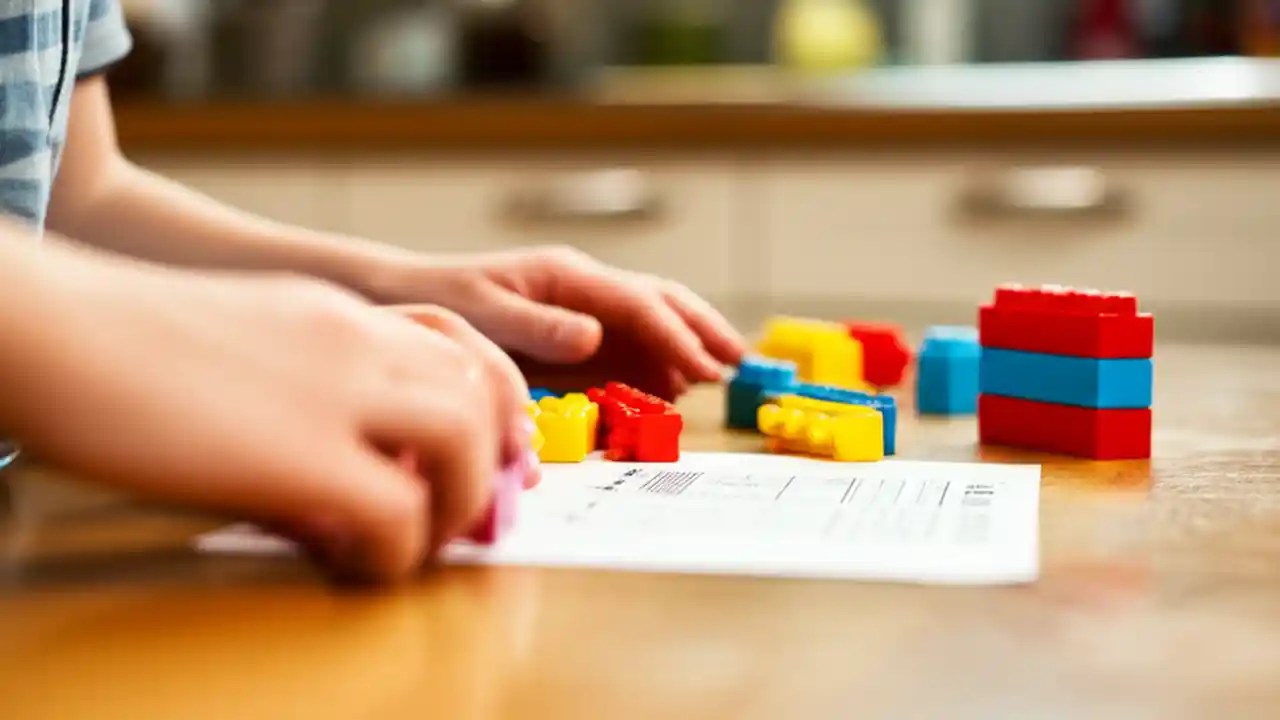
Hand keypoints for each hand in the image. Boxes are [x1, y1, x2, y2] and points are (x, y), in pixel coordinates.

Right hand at [7, 249, 531, 582]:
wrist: (54, 330)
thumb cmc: (123, 345)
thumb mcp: (245, 342)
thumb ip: (310, 388)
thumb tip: (343, 471)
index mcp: (339, 312)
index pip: (460, 343)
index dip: (497, 403)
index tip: (498, 453)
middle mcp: (354, 339)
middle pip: (481, 389)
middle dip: (494, 459)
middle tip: (472, 513)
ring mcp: (334, 389)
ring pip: (465, 439)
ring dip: (459, 502)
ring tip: (420, 541)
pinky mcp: (300, 453)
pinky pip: (399, 512)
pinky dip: (398, 551)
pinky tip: (358, 563)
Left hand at [372, 247, 746, 398]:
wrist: (400, 300)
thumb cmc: (434, 303)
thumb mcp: (480, 315)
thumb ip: (537, 327)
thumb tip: (596, 336)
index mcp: (566, 276)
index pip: (638, 303)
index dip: (677, 335)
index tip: (707, 368)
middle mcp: (582, 289)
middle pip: (660, 301)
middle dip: (703, 329)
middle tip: (742, 363)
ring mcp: (580, 313)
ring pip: (650, 326)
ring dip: (687, 348)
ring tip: (722, 376)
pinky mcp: (572, 338)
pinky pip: (625, 350)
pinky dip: (656, 366)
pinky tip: (674, 388)